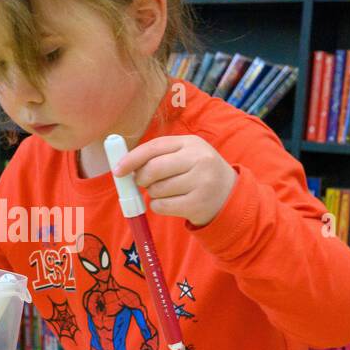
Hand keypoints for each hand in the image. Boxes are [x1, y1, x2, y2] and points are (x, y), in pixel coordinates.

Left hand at [112, 134, 235, 226]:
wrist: (231, 197)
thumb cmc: (199, 174)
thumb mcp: (187, 156)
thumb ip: (160, 156)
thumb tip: (125, 166)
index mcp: (192, 143)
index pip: (154, 147)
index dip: (132, 158)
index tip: (118, 169)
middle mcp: (199, 160)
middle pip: (153, 169)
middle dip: (142, 178)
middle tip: (144, 183)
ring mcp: (201, 182)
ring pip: (156, 189)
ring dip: (154, 194)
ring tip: (169, 192)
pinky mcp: (198, 204)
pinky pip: (162, 206)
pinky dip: (159, 206)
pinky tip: (172, 203)